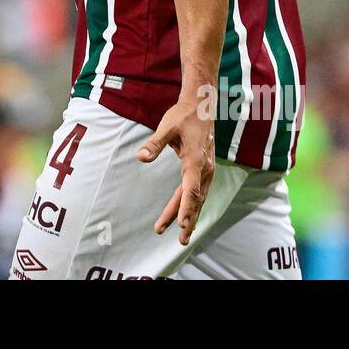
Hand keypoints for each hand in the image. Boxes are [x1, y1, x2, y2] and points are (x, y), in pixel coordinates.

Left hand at [136, 97, 214, 244]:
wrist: (201, 107)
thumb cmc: (183, 116)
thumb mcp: (167, 127)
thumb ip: (154, 143)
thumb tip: (141, 157)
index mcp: (195, 160)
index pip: (190, 189)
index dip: (185, 207)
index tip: (180, 224)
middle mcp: (204, 168)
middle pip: (194, 199)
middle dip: (186, 220)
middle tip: (180, 241)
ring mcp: (206, 169)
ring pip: (197, 198)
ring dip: (190, 216)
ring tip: (182, 236)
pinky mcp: (204, 168)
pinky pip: (199, 192)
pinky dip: (193, 205)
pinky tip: (187, 216)